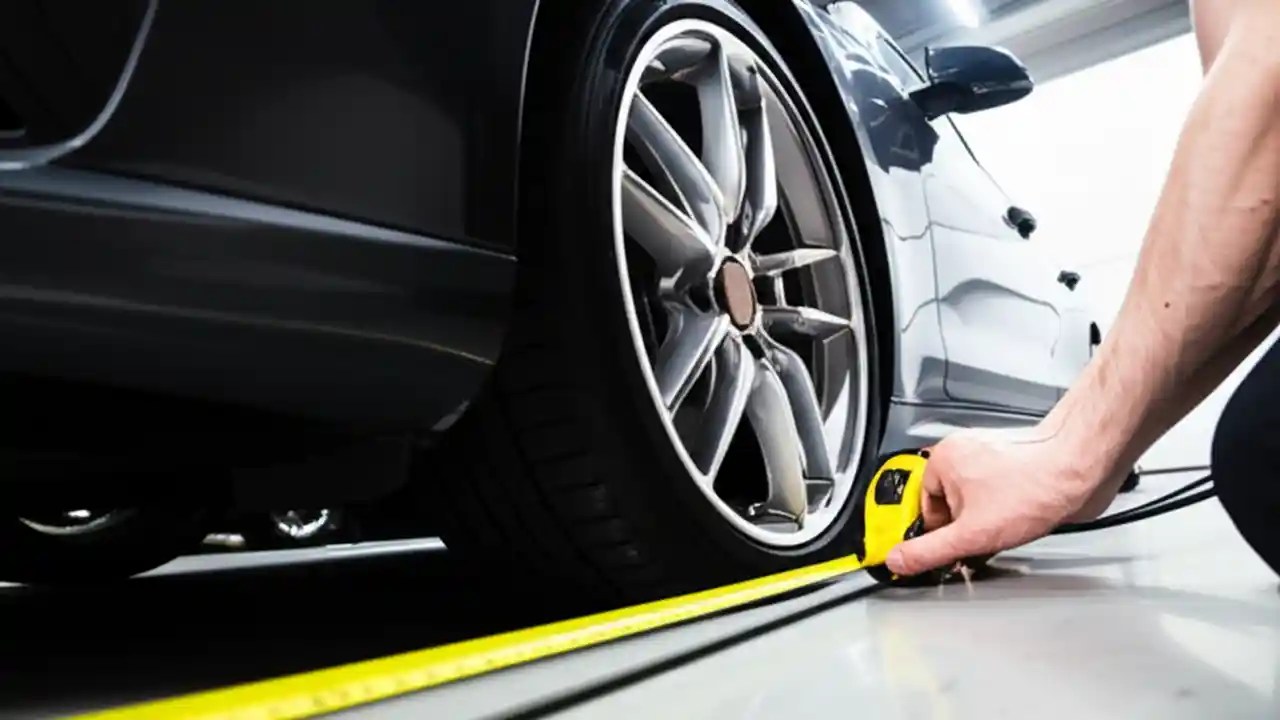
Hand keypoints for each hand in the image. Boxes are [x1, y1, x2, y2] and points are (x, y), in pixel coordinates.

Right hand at [884, 426, 1123, 576]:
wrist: (1080, 471)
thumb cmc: (1032, 488)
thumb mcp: (970, 534)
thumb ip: (929, 551)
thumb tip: (898, 561)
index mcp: (943, 460)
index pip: (923, 508)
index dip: (939, 535)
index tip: (949, 550)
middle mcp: (964, 451)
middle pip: (950, 506)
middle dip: (966, 528)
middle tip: (983, 540)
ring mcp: (991, 455)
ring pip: (976, 502)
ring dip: (987, 522)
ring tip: (1008, 527)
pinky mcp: (1015, 463)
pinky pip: (998, 495)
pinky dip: (1005, 512)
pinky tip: (1021, 519)